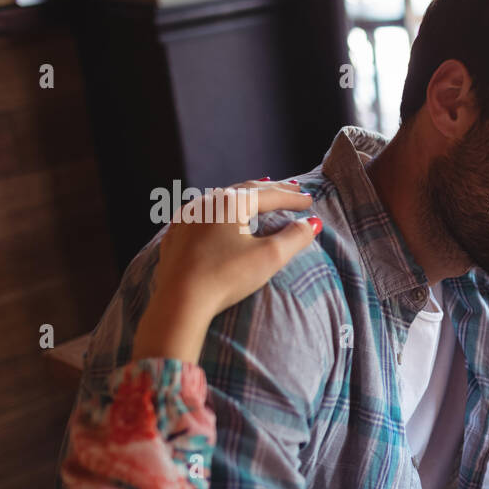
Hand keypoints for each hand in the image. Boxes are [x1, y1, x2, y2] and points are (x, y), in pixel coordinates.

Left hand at [132, 180, 317, 362]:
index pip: (269, 195)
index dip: (292, 197)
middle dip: (271, 189)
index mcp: (230, 202)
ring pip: (222, 198)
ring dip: (244, 195)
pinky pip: (203, 213)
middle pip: (245, 189)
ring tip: (259, 192)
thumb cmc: (227, 277)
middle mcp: (207, 202)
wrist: (180, 300)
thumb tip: (312, 223)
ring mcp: (188, 217)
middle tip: (292, 188)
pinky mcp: (176, 234)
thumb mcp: (270, 257)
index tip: (310, 200)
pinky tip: (220, 213)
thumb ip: (295, 237)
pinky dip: (220, 209)